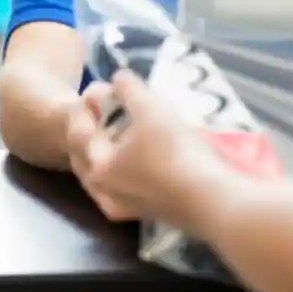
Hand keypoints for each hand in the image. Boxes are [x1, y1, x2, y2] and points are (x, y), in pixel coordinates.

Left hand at [72, 70, 226, 229]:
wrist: (213, 200)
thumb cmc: (175, 152)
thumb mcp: (151, 110)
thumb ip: (130, 90)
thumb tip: (118, 77)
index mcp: (98, 166)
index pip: (79, 131)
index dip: (86, 106)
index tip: (94, 87)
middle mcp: (106, 191)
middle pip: (86, 160)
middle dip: (89, 136)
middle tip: (98, 115)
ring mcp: (128, 208)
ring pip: (105, 179)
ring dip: (107, 157)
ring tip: (119, 138)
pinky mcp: (150, 214)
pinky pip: (127, 189)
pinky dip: (126, 173)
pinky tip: (140, 166)